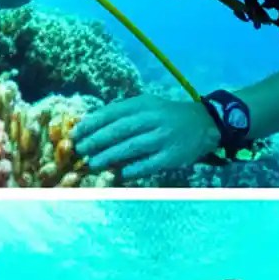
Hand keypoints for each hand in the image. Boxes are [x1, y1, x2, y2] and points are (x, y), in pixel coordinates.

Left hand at [72, 95, 219, 179]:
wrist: (203, 123)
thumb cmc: (165, 116)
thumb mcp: (146, 106)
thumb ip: (121, 114)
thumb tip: (89, 126)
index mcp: (143, 104)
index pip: (112, 112)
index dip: (92, 123)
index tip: (75, 134)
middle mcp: (153, 118)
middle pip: (120, 130)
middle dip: (96, 140)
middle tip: (79, 150)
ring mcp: (164, 137)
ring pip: (132, 147)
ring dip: (109, 156)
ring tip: (92, 164)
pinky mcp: (173, 155)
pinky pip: (149, 164)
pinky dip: (133, 169)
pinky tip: (119, 174)